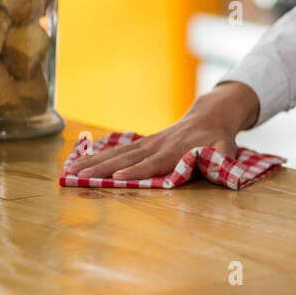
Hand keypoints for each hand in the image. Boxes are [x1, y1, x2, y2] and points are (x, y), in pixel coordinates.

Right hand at [70, 81, 259, 179]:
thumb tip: (219, 170)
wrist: (210, 115)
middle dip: (101, 169)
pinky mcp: (141, 143)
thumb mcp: (226, 150)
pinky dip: (96, 157)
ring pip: (116, 154)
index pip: (154, 162)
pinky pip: (116, 151)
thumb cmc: (219, 139)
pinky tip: (77, 165)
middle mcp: (157, 145)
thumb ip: (222, 161)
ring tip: (69, 174)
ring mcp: (147, 143)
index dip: (136, 170)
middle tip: (77, 179)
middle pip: (126, 158)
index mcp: (177, 150)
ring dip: (92, 164)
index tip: (116, 178)